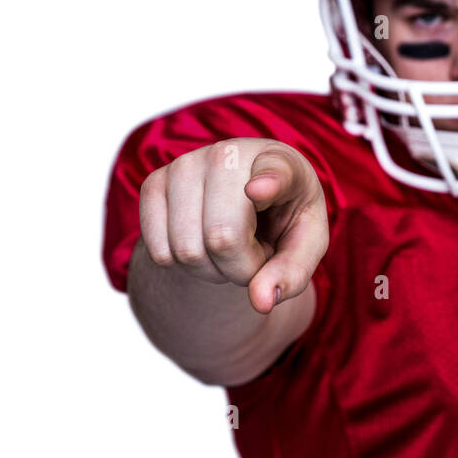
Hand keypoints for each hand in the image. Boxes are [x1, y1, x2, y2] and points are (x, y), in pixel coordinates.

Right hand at [138, 139, 327, 313]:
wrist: (247, 196)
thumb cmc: (283, 217)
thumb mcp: (305, 244)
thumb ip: (293, 274)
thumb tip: (261, 302)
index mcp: (282, 162)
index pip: (275, 171)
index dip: (268, 182)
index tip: (258, 190)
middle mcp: (229, 155)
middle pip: (223, 238)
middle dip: (241, 269)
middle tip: (256, 256)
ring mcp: (185, 165)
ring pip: (186, 251)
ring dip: (212, 270)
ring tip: (232, 246)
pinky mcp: (153, 183)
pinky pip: (159, 252)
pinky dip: (183, 265)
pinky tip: (203, 243)